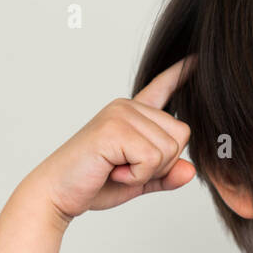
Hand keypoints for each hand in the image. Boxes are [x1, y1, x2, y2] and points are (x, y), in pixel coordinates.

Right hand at [33, 54, 197, 223]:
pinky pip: (151, 159)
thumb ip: (165, 175)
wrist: (57, 194)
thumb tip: (191, 170)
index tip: (195, 58)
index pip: (161, 89)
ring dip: (146, 172)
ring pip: (169, 150)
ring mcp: (120, 114)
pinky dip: (136, 176)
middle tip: (125, 168)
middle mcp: (127, 107)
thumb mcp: (139, 181)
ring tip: (116, 169)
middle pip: (181, 135)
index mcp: (132, 114)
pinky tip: (113, 172)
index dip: (178, 75)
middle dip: (161, 164)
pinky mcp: (113, 129)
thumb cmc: (93, 184)